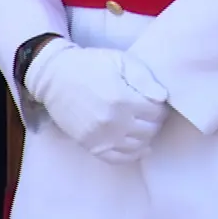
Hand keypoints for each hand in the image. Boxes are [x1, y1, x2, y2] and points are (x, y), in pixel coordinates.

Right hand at [25, 41, 167, 163]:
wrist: (55, 77)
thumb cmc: (89, 64)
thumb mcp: (119, 60)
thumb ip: (143, 78)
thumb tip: (163, 98)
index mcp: (123, 99)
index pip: (157, 112)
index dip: (160, 106)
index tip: (156, 101)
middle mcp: (114, 122)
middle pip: (150, 130)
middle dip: (155, 121)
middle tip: (150, 113)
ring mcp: (102, 137)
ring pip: (138, 145)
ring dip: (146, 136)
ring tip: (142, 125)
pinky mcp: (91, 146)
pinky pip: (119, 158)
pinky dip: (132, 154)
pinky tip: (138, 146)